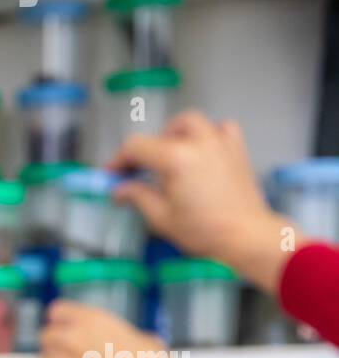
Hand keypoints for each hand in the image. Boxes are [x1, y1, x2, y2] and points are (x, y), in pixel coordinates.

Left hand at [40, 300, 172, 357]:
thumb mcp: (147, 342)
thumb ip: (128, 337)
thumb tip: (133, 342)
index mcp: (92, 321)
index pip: (58, 310)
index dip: (63, 320)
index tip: (68, 327)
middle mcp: (72, 339)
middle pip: (47, 336)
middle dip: (57, 344)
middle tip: (72, 354)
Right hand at [107, 111, 293, 292]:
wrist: (245, 235)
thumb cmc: (202, 230)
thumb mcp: (161, 217)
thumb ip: (138, 196)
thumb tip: (119, 189)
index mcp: (175, 159)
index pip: (136, 147)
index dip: (118, 160)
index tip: (112, 175)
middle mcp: (198, 142)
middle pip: (162, 133)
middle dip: (146, 149)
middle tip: (139, 170)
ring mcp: (220, 142)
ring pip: (190, 123)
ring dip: (174, 135)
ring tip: (169, 156)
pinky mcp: (236, 148)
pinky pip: (220, 127)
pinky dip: (208, 134)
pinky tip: (202, 150)